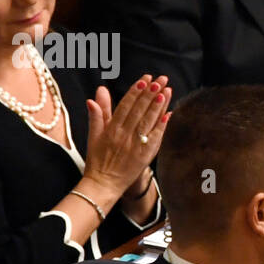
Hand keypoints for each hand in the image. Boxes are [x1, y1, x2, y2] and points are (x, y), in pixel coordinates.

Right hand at [83, 75, 170, 203]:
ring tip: (166, 90)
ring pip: (149, 121)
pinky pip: (155, 137)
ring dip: (158, 105)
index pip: (126, 105)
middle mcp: (124, 135)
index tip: (145, 79)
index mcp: (111, 129)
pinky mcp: (145, 155)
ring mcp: (135, 145)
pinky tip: (169, 113)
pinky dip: (162, 125)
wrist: (103, 184)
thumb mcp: (93, 135)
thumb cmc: (98, 160)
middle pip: (140, 110)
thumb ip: (98, 114)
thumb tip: (97, 93)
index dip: (136, 91)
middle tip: (160, 80)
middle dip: (150, 93)